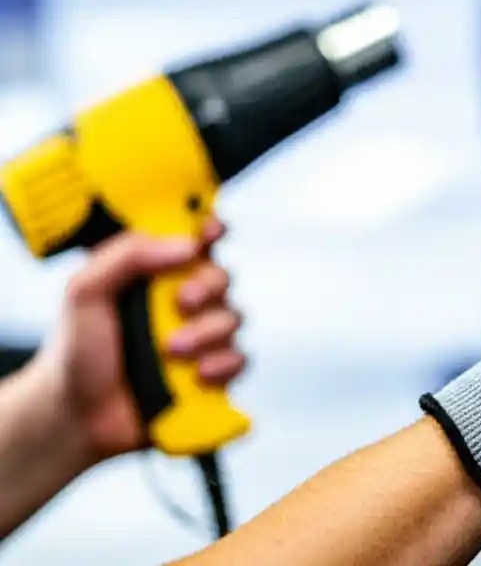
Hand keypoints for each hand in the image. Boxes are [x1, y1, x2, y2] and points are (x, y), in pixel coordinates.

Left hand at [34, 220, 245, 462]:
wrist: (77, 416)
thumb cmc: (75, 352)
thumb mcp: (83, 291)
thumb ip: (126, 256)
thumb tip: (185, 245)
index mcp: (151, 274)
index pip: (191, 239)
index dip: (208, 230)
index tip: (210, 232)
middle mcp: (179, 301)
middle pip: (221, 276)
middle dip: (208, 287)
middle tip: (182, 302)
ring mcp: (197, 336)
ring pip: (232, 318)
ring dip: (207, 332)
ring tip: (172, 350)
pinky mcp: (210, 371)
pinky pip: (239, 357)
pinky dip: (223, 364)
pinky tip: (197, 374)